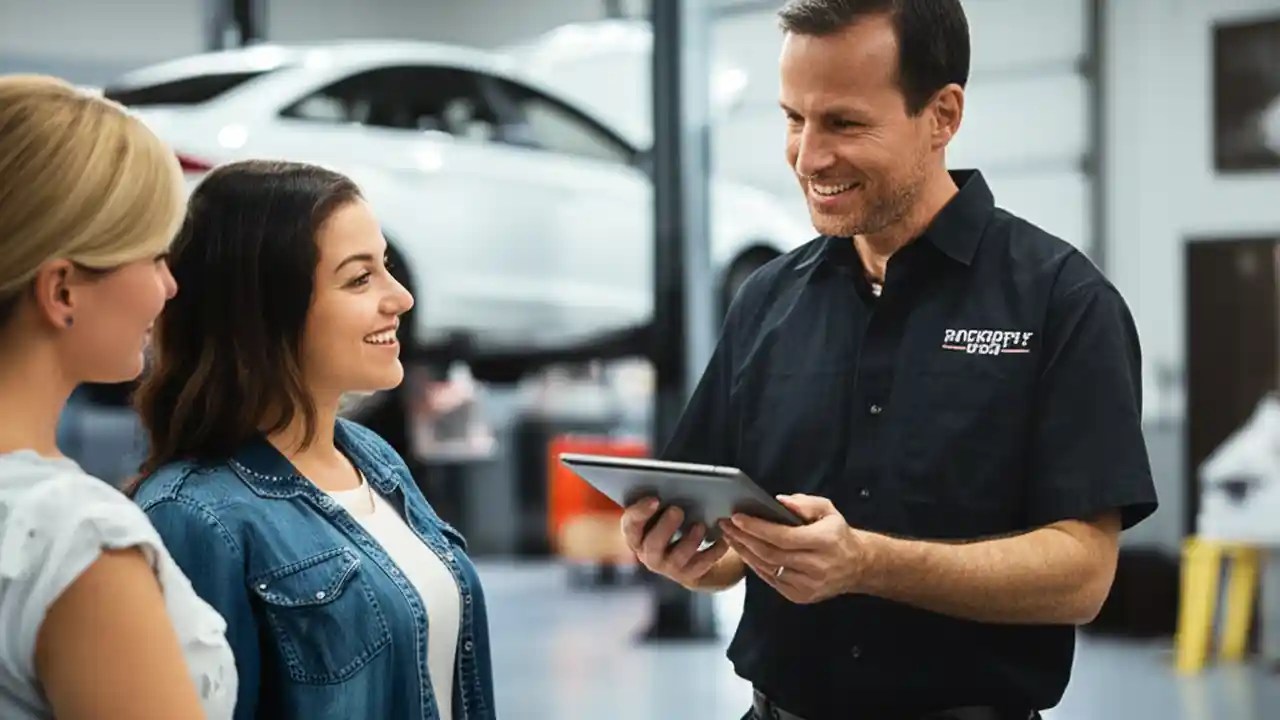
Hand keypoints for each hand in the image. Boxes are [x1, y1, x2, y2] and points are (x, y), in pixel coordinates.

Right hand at [621, 497, 729, 589]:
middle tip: (677, 510)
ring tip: (700, 525)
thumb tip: (673, 486)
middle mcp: (648, 553)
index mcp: (636, 535)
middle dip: (665, 527)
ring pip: (677, 557)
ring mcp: (668, 567)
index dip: (640, 512)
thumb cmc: (670, 523)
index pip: (630, 524)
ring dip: (690, 540)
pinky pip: (701, 565)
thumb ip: (661, 502)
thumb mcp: (660, 512)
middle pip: (652, 544)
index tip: (655, 499)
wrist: (687, 553)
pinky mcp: (688, 574)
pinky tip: (723, 539)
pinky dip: (714, 551)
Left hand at [720, 494, 866, 603]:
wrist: (856, 566)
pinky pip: (771, 580)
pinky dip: (755, 565)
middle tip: (726, 524)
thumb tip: (778, 501)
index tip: (737, 517)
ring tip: (730, 536)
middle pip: (770, 553)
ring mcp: (808, 585)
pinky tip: (744, 552)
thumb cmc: (838, 534)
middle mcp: (816, 566)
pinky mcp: (800, 596)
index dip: (757, 527)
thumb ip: (804, 503)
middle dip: (744, 538)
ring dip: (744, 552)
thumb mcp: (828, 510)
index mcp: (824, 542)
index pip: (783, 536)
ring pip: (768, 568)